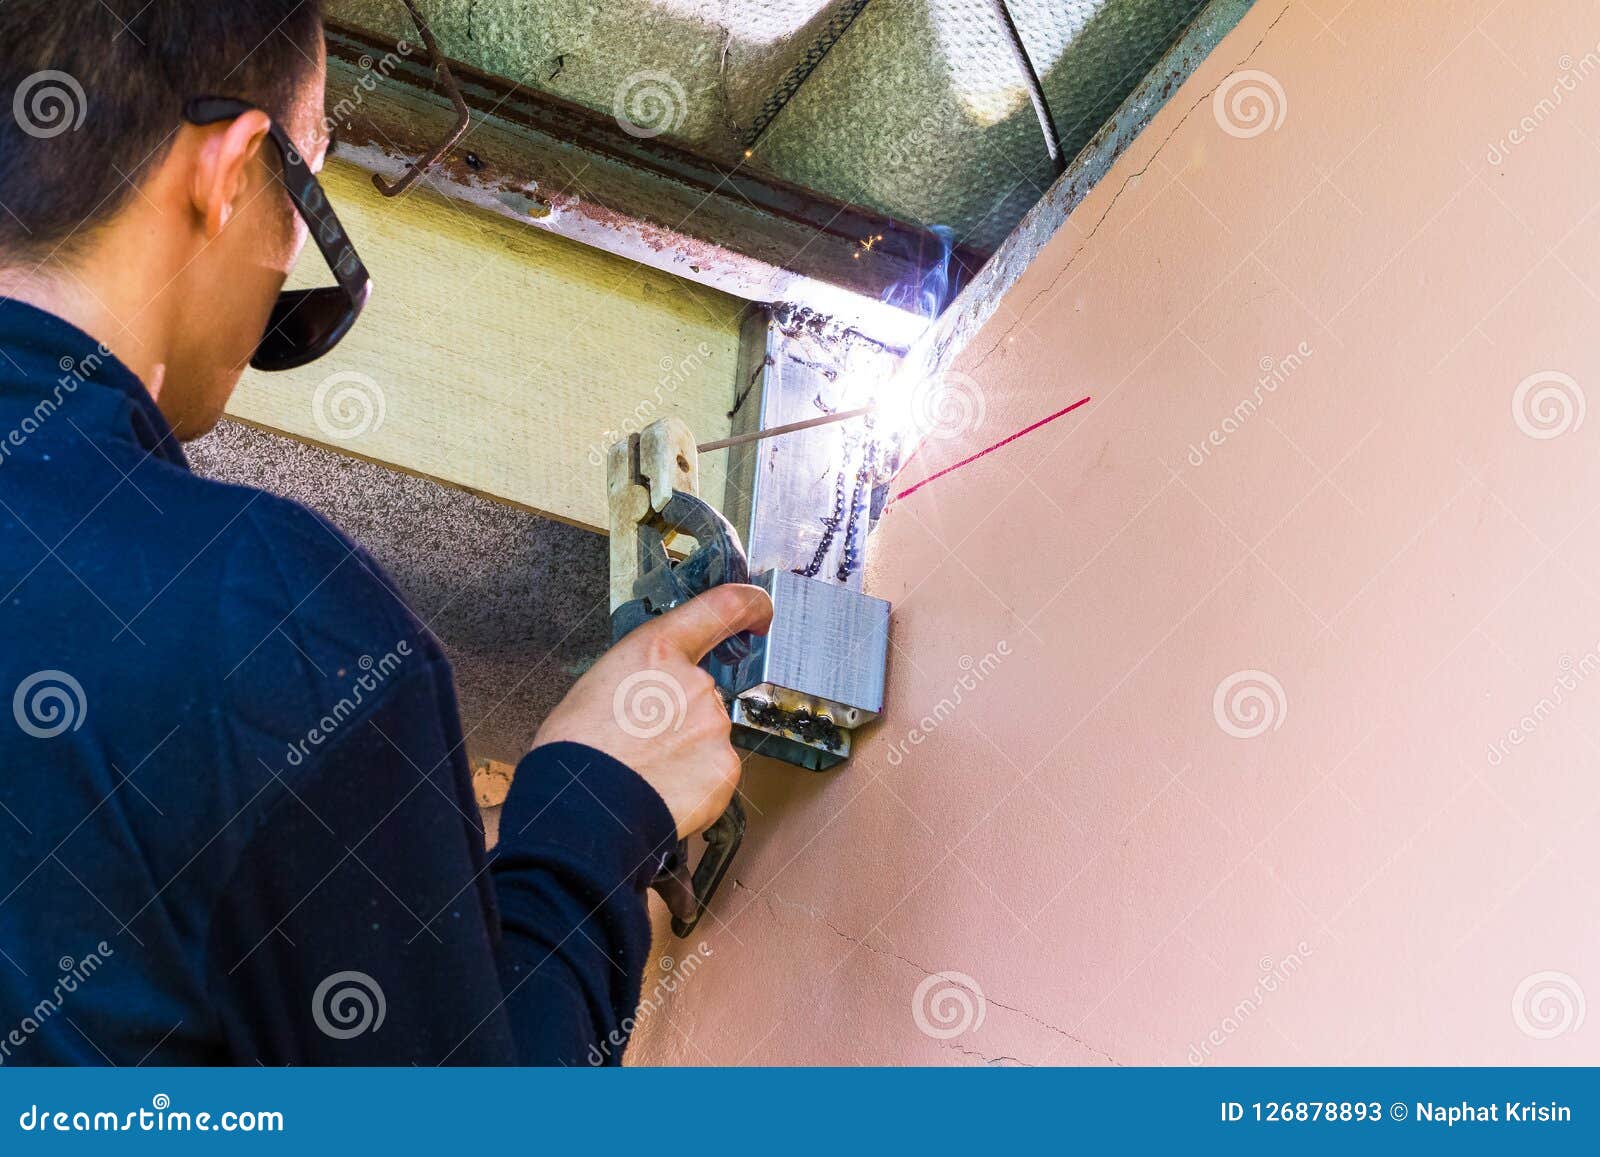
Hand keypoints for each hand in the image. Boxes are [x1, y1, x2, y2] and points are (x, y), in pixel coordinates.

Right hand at [532, 584, 773, 838]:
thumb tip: (651, 690)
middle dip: (679, 712)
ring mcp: (715, 727)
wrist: (582, 810)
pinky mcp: (726, 769)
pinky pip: (715, 770)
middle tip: (642, 740)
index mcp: (658, 650)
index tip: (759, 611)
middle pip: (702, 690)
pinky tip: (663, 790)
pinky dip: (695, 781)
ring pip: (708, 733)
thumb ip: (640, 675)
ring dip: (686, 748)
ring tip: (645, 771)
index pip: (723, 606)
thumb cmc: (574, 749)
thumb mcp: (597, 684)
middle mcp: (696, 682)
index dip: (749, 605)